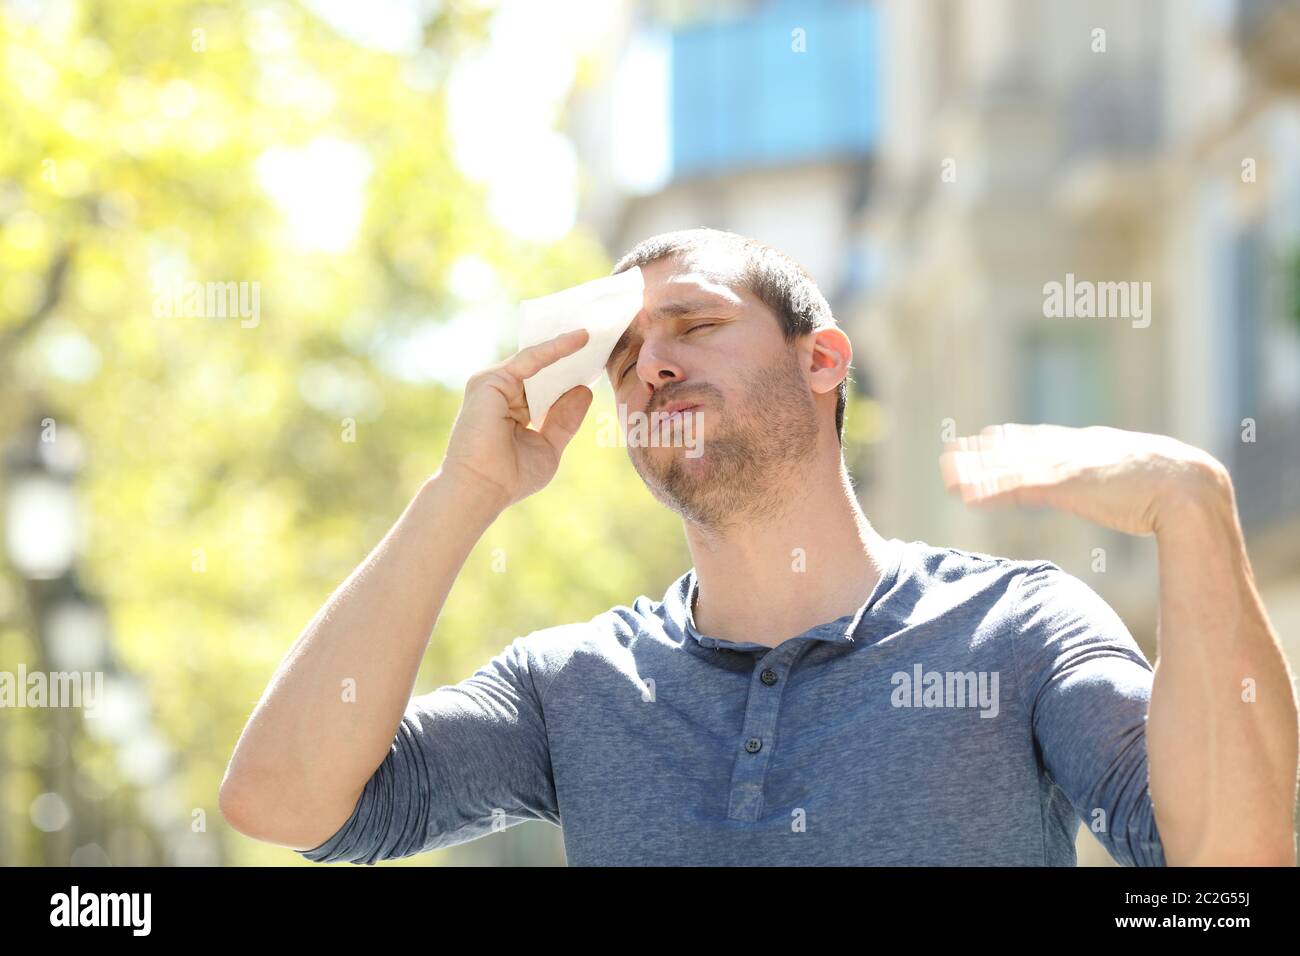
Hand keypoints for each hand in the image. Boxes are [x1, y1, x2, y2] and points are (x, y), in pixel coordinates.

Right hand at [441, 328, 593, 510]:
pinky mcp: (490, 380)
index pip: (545, 387)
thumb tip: (584, 390)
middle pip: (542, 370)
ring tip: (599, 332)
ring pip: (538, 360)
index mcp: (513, 410)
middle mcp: (501, 394)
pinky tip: (581, 339)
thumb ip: (565, 419)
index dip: (570, 376)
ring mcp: (493, 385)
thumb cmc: (511, 477)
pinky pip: (530, 358)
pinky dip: (556, 348)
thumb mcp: (549, 446)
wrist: (483, 489)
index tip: (599, 363)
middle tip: (604, 338)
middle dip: (572, 357)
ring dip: (568, 348)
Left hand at [938, 423, 1231, 535]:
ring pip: (1011, 467)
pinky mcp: (1066, 484)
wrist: (1189, 491)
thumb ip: (1113, 481)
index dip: (1012, 439)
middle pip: (1018, 449)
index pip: (1042, 440)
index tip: (987, 437)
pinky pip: (1019, 488)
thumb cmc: (1171, 493)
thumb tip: (1108, 488)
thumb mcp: (1132, 481)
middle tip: (952, 451)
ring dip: (977, 471)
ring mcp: (1068, 465)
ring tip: (947, 474)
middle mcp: (1073, 450)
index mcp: (1090, 448)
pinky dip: (992, 490)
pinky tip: (968, 497)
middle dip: (984, 452)